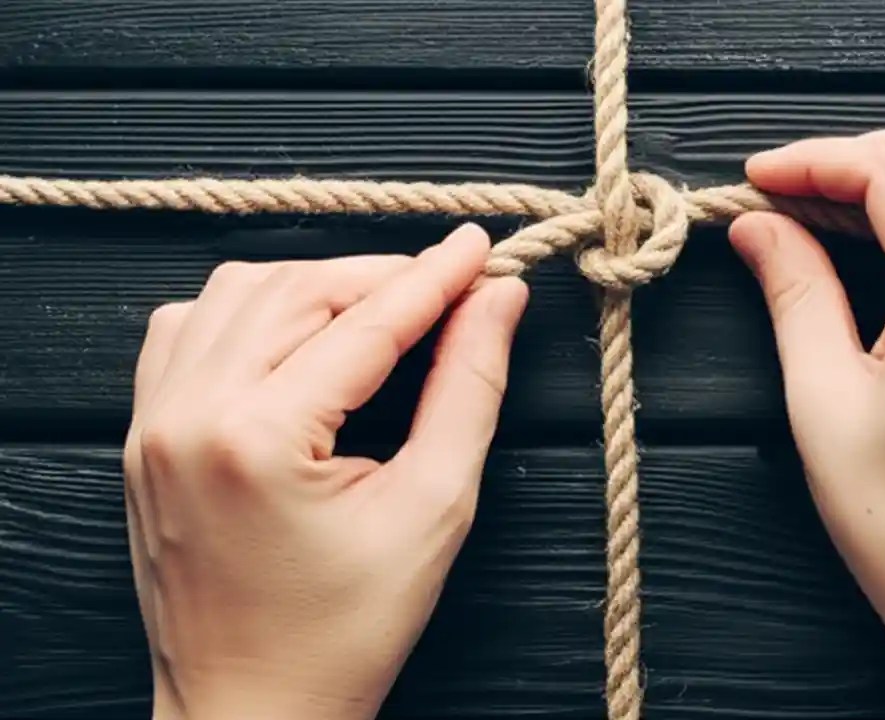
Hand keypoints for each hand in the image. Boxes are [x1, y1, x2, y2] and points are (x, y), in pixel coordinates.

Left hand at [123, 224, 527, 719]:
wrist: (252, 708)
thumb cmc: (346, 631)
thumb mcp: (434, 509)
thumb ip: (470, 388)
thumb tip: (498, 302)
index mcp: (256, 437)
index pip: (365, 322)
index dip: (435, 277)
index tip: (483, 246)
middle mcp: (187, 414)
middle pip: (296, 290)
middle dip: (380, 277)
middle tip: (450, 287)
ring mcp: (152, 423)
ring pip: (238, 294)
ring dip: (318, 287)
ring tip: (383, 312)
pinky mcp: (144, 435)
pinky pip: (188, 329)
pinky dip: (251, 312)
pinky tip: (298, 336)